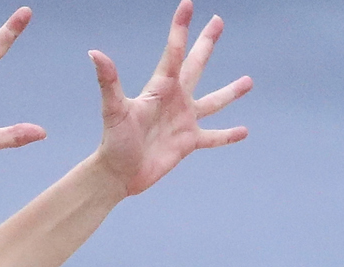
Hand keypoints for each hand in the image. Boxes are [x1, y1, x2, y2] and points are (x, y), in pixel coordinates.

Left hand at [90, 1, 253, 196]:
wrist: (119, 172)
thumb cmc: (114, 140)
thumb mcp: (114, 109)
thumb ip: (109, 82)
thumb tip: (95, 53)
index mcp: (160, 87)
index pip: (174, 52)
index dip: (181, 28)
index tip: (188, 5)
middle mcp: (175, 99)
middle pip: (196, 65)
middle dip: (207, 43)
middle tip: (218, 21)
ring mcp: (184, 120)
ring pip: (213, 101)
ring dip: (230, 92)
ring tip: (248, 81)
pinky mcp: (189, 141)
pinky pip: (214, 136)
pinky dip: (228, 135)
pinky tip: (244, 131)